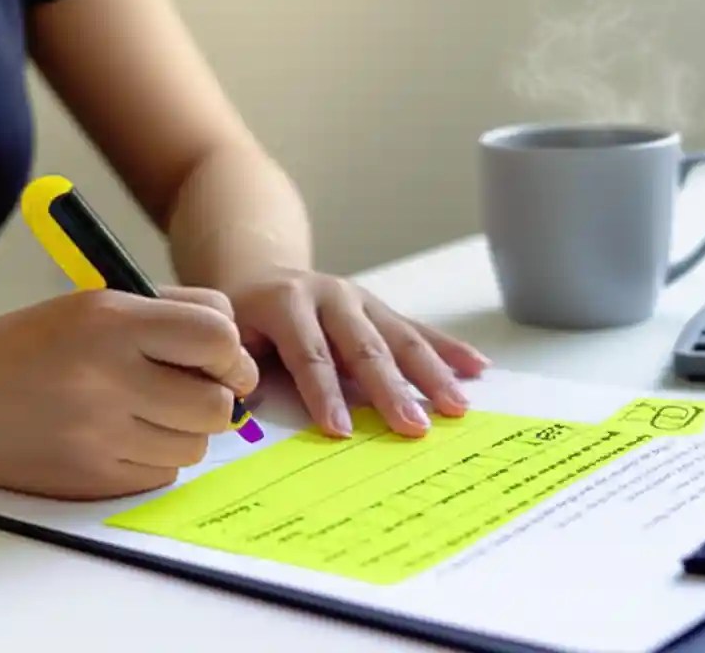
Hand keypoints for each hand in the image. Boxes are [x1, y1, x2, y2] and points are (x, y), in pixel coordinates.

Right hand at [0, 287, 257, 499]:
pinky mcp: (87, 478)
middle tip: (188, 391)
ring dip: (182, 432)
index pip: (218, 336)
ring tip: (142, 413)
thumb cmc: (41, 342)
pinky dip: (152, 459)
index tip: (221, 361)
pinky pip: (161, 474)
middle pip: (216, 404)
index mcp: (113, 319)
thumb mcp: (102, 303)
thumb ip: (177, 317)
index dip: (232, 354)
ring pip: (195, 445)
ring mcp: (96, 432)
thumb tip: (242, 360)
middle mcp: (106, 375)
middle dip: (214, 399)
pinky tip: (117, 438)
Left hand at [224, 265, 489, 437]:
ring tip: (457, 407)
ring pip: (401, 338)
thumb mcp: (226, 335)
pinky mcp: (383, 309)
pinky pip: (420, 330)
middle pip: (365, 347)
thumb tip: (242, 408)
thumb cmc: (241, 320)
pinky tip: (478, 368)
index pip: (310, 353)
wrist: (260, 273)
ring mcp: (363, 300)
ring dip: (432, 374)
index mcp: (286, 302)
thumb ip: (236, 368)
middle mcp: (331, 296)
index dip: (324, 393)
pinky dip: (450, 350)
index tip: (342, 431)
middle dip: (391, 390)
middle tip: (414, 428)